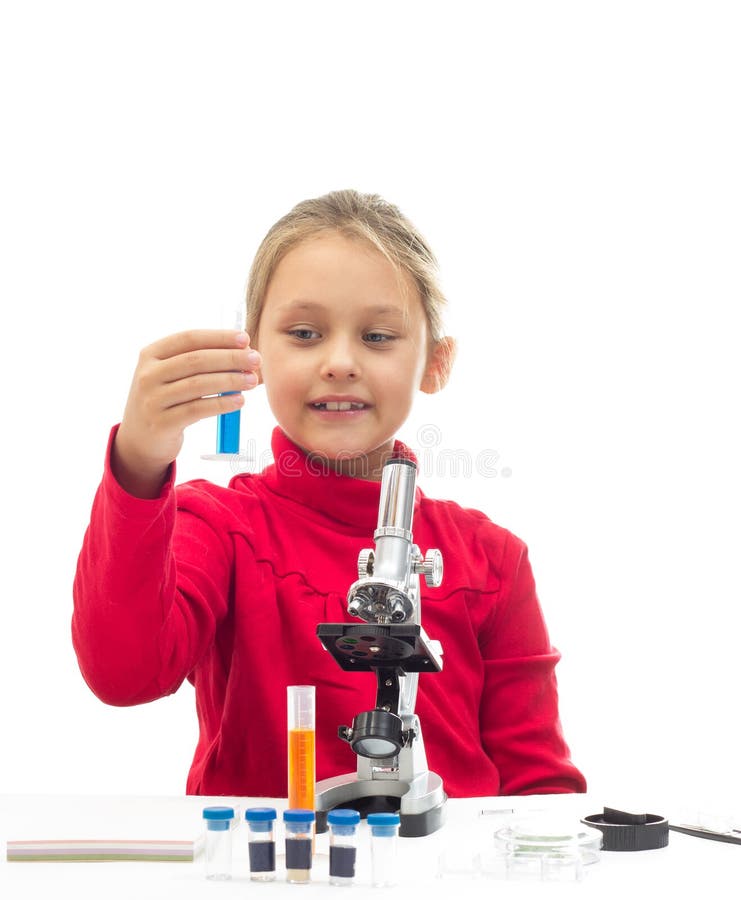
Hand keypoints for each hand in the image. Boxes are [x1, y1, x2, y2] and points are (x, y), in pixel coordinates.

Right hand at [112, 329, 260, 496]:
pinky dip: (222, 404)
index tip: (245, 339)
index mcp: (151, 354)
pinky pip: (198, 410)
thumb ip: (200, 363)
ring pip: (198, 384)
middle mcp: (148, 374)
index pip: (189, 339)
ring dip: (230, 380)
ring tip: (252, 380)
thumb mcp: (171, 376)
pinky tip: (240, 401)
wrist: (140, 440)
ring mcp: (152, 399)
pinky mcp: (162, 423)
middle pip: (196, 360)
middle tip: (255, 360)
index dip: (219, 337)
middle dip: (230, 358)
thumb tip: (244, 354)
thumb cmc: (166, 401)